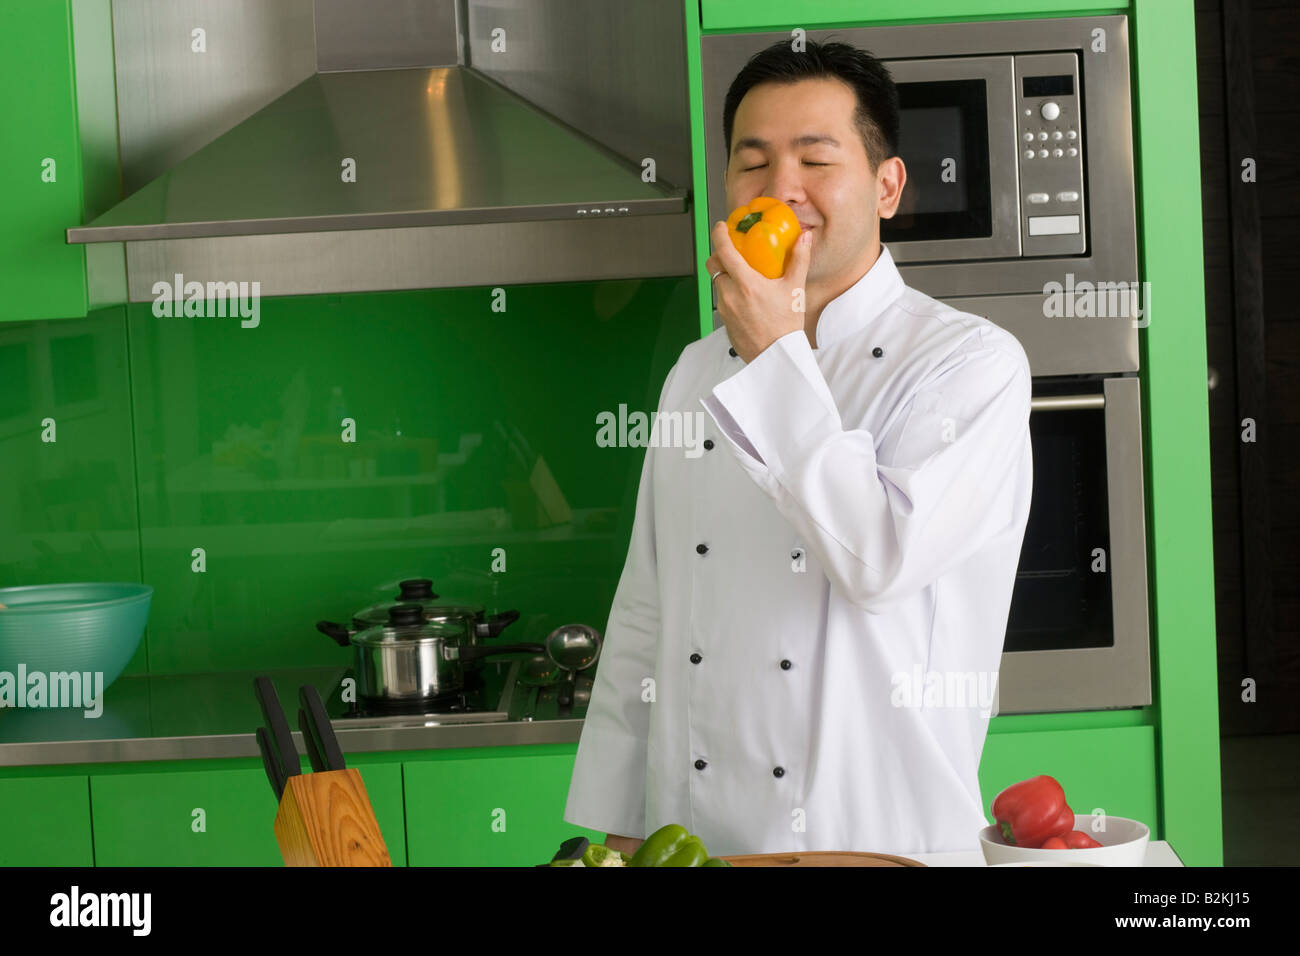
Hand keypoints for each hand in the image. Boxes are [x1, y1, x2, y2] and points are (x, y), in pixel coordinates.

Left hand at [706, 221, 811, 363]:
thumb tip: (803, 238)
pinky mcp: (724, 321)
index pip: (724, 251)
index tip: (722, 227)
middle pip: (713, 265)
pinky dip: (729, 293)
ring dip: (725, 276)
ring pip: (717, 283)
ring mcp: (724, 309)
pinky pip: (721, 300)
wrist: (776, 357)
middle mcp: (729, 295)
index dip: (719, 234)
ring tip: (743, 276)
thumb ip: (799, 260)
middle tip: (732, 252)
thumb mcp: (795, 290)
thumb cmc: (786, 326)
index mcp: (745, 284)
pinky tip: (745, 297)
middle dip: (719, 255)